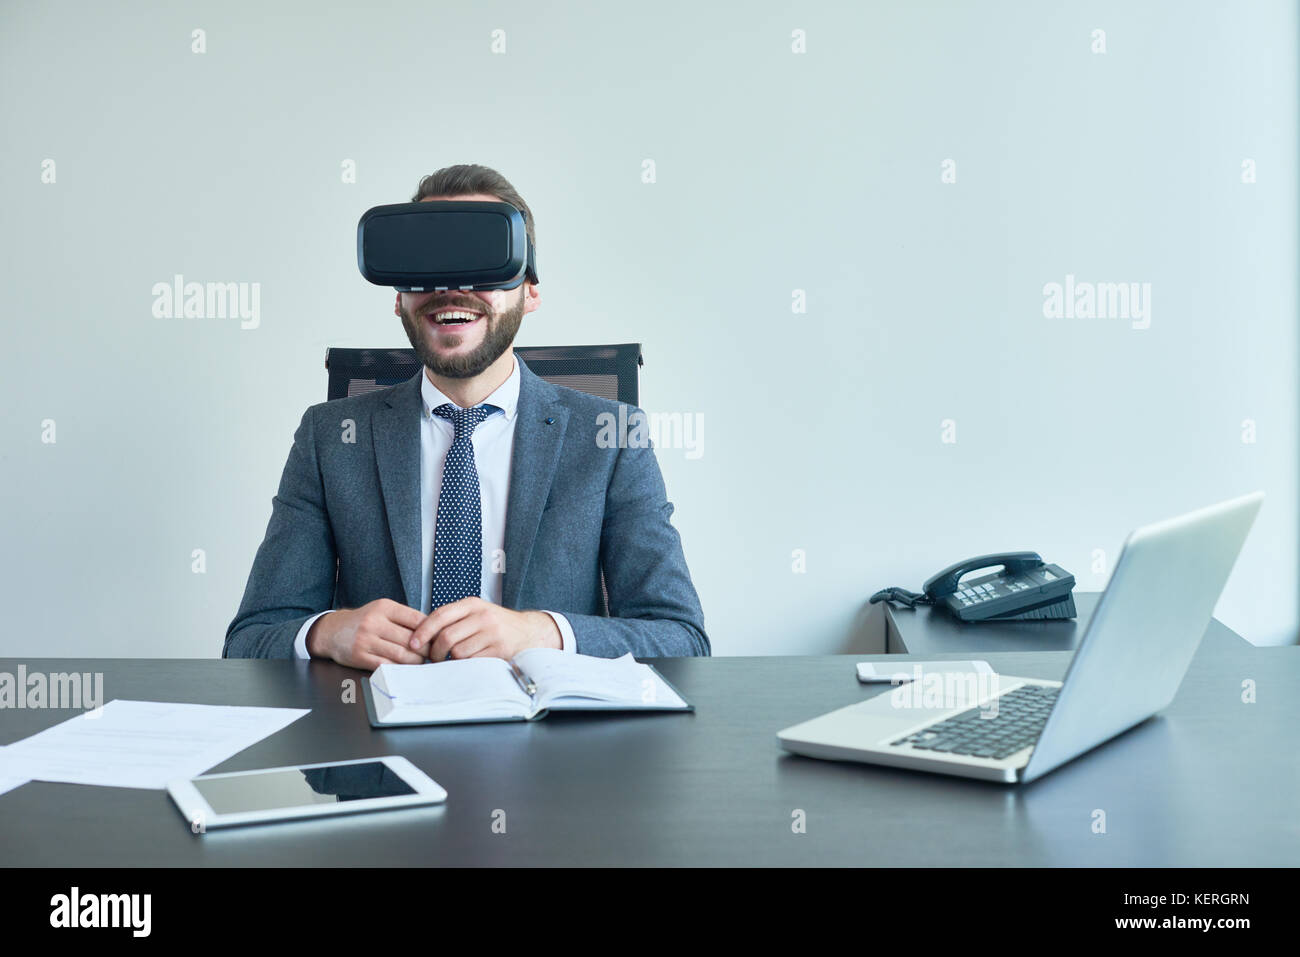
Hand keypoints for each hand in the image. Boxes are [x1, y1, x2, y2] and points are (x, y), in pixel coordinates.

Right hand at [306, 599, 428, 669]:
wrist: (332, 631)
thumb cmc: (364, 621)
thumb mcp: (382, 610)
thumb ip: (404, 618)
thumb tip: (433, 630)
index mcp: (384, 607)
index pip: (417, 619)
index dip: (430, 631)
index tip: (437, 639)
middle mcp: (375, 622)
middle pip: (411, 639)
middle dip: (425, 649)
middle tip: (432, 654)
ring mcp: (366, 639)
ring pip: (401, 654)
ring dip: (415, 661)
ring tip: (420, 661)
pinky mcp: (360, 656)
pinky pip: (387, 665)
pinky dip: (399, 668)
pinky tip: (404, 668)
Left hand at [406, 597, 561, 661]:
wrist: (529, 632)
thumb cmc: (496, 624)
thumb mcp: (477, 612)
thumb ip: (453, 619)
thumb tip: (421, 635)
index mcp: (473, 604)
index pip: (440, 615)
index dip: (423, 631)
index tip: (413, 643)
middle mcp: (483, 616)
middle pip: (446, 637)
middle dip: (434, 652)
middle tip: (432, 658)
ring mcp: (493, 633)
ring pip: (457, 652)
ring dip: (451, 661)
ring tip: (453, 660)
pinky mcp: (500, 650)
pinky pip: (472, 662)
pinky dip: (465, 666)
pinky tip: (468, 663)